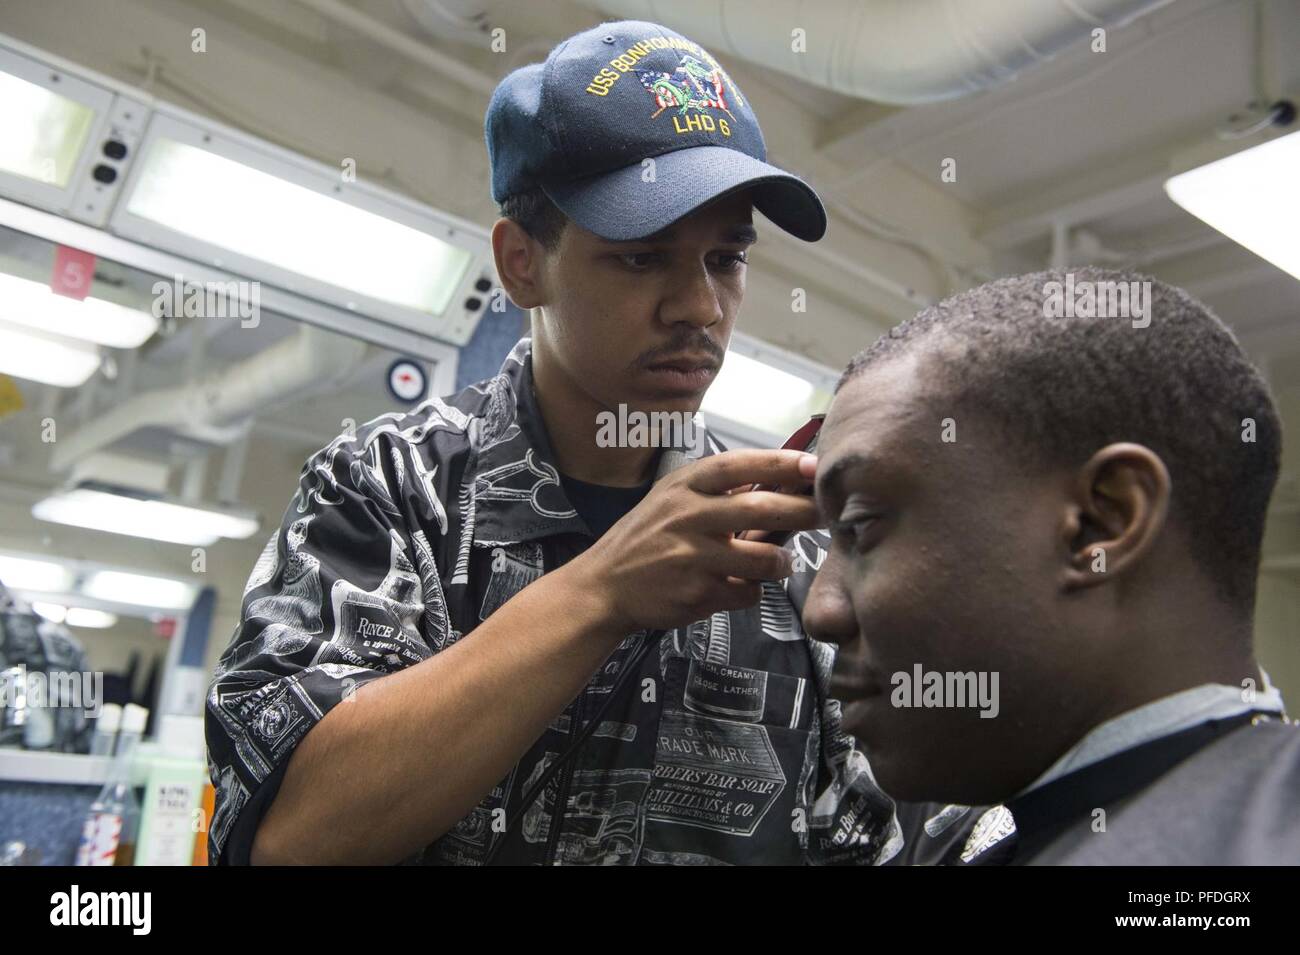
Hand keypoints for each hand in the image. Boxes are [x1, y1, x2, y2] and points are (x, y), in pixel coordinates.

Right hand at [564, 449, 819, 632]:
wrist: (603, 586)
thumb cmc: (646, 537)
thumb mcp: (672, 499)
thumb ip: (717, 490)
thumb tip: (778, 477)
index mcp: (684, 486)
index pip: (738, 465)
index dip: (780, 463)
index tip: (813, 465)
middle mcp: (687, 516)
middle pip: (759, 509)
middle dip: (800, 511)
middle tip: (823, 514)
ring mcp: (691, 556)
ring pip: (761, 559)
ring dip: (782, 562)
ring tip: (782, 562)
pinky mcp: (695, 593)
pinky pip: (745, 593)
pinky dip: (751, 592)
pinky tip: (740, 587)